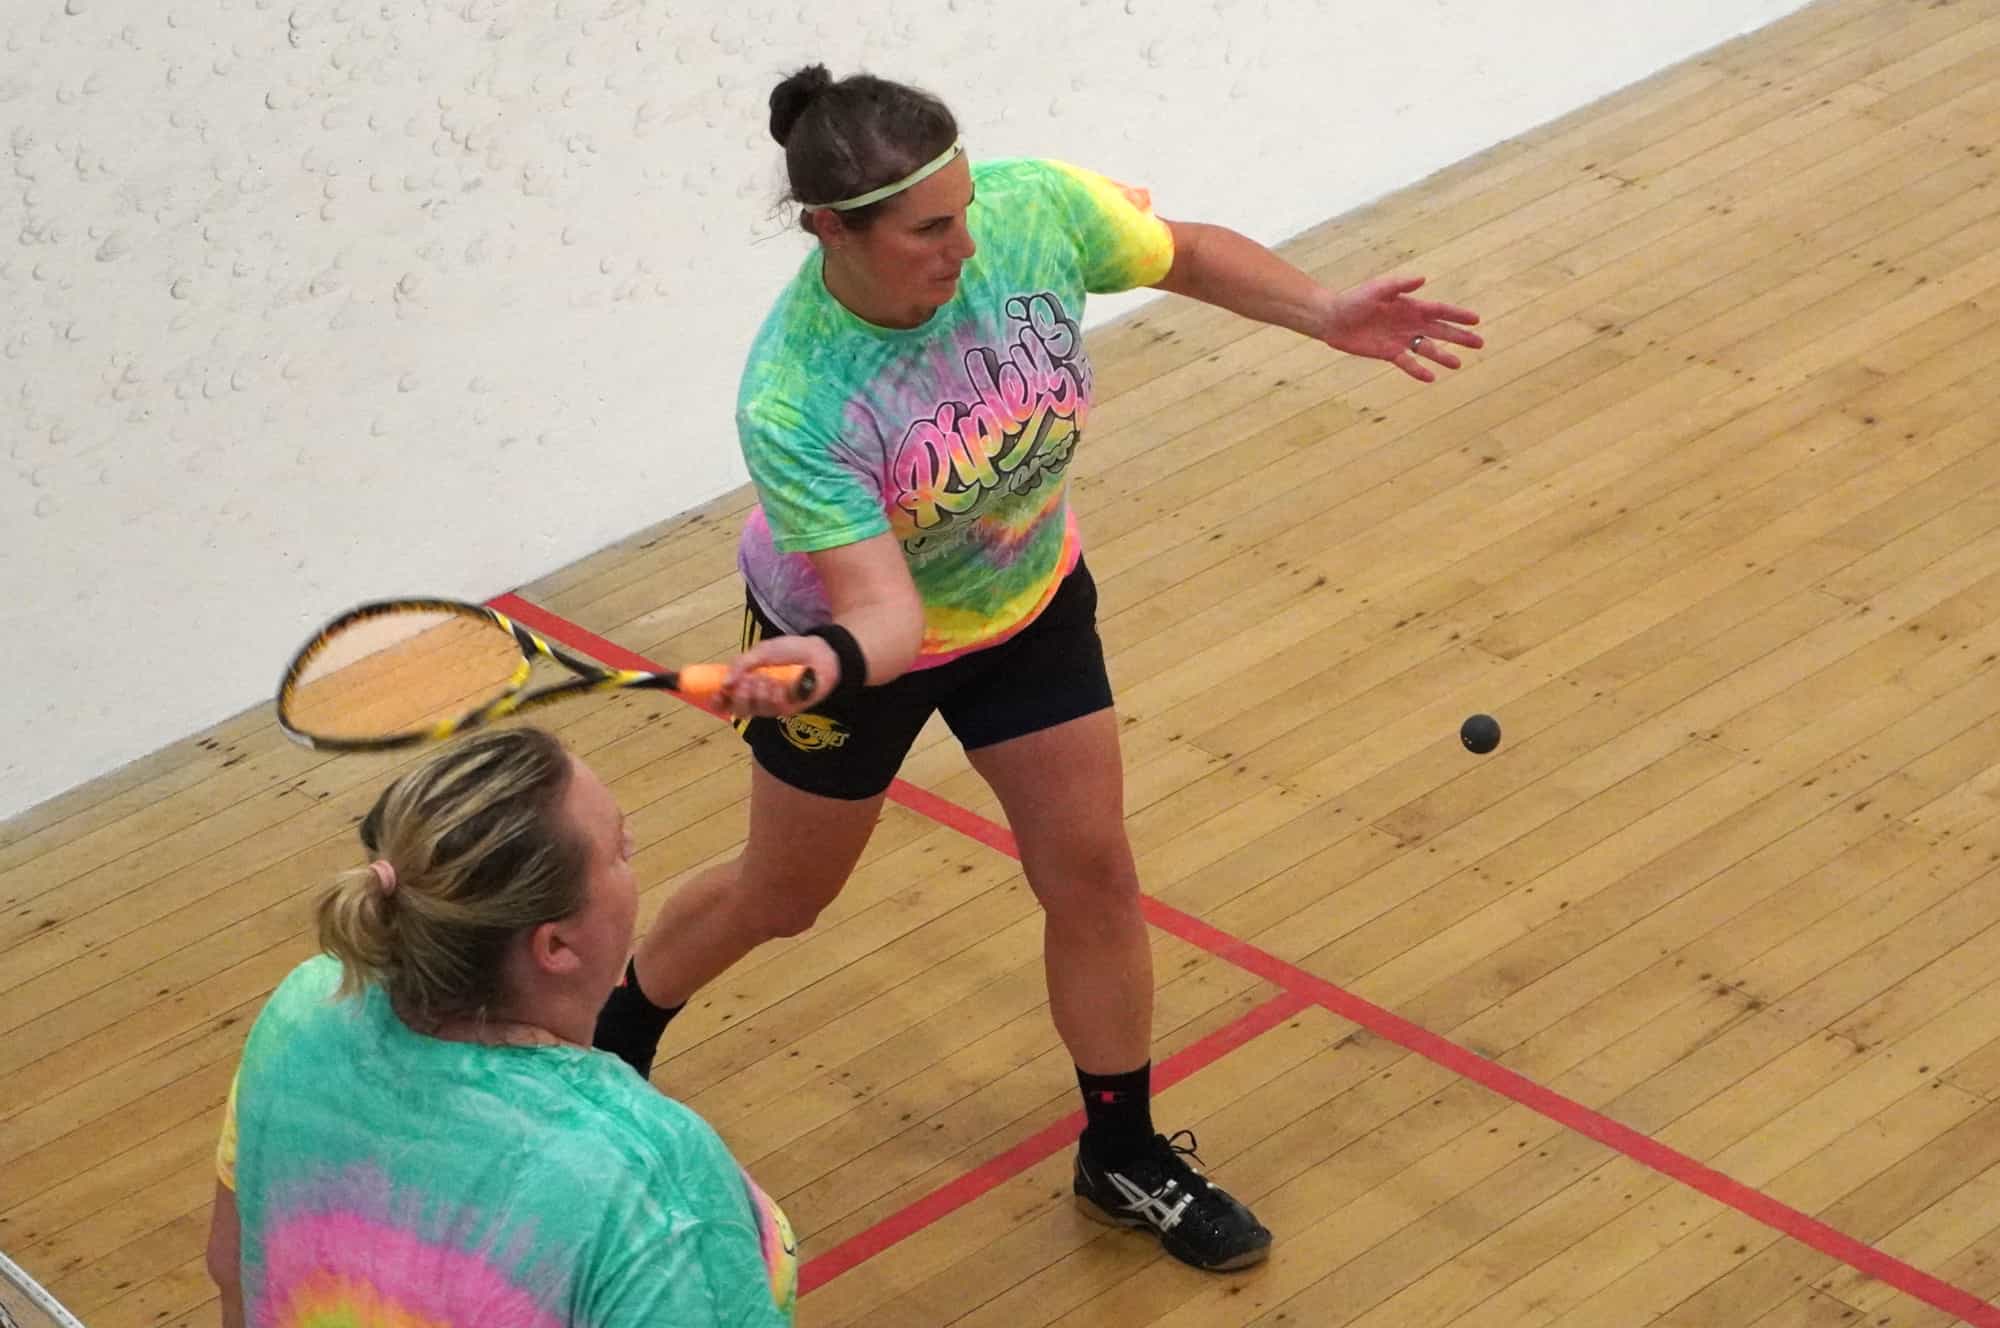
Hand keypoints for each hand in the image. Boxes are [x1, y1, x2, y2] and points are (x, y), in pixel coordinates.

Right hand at [722, 633, 838, 718]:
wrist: (818, 653)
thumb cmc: (789, 651)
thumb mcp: (761, 652)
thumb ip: (741, 665)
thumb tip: (724, 683)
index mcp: (746, 682)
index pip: (726, 698)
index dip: (718, 700)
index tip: (717, 694)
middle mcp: (757, 696)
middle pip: (738, 709)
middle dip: (740, 695)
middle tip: (748, 681)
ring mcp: (772, 704)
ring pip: (755, 709)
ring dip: (758, 693)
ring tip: (768, 679)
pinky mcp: (787, 709)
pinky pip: (773, 708)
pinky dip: (773, 696)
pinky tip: (780, 686)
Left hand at [1317, 275, 1482, 381]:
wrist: (1334, 318)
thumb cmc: (1355, 299)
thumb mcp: (1378, 289)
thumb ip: (1400, 285)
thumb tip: (1422, 279)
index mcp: (1411, 306)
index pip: (1440, 311)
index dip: (1458, 315)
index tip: (1476, 320)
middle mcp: (1410, 323)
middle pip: (1440, 331)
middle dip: (1459, 337)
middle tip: (1479, 344)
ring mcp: (1400, 339)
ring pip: (1427, 349)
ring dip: (1442, 356)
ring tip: (1457, 365)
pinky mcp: (1388, 353)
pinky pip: (1407, 363)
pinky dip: (1418, 370)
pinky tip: (1431, 377)